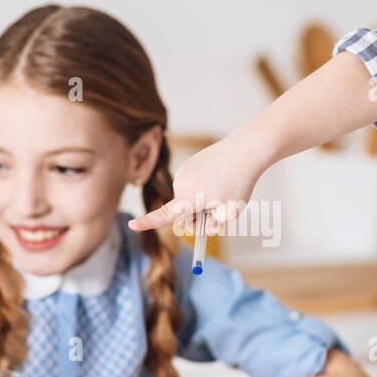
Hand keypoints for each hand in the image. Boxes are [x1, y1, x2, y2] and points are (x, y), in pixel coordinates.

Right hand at [125, 132, 264, 235]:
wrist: (244, 151)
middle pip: (181, 213)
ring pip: (187, 199)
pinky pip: (191, 185)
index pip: (164, 215)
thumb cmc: (239, 183)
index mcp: (188, 199)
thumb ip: (215, 224)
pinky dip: (201, 189)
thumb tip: (206, 225)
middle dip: (195, 220)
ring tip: (222, 194)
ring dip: (200, 203)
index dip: (147, 223)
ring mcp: (183, 173)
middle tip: (216, 220)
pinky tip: (218, 181)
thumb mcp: (230, 213)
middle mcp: (181, 185)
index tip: (132, 225)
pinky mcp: (188, 164)